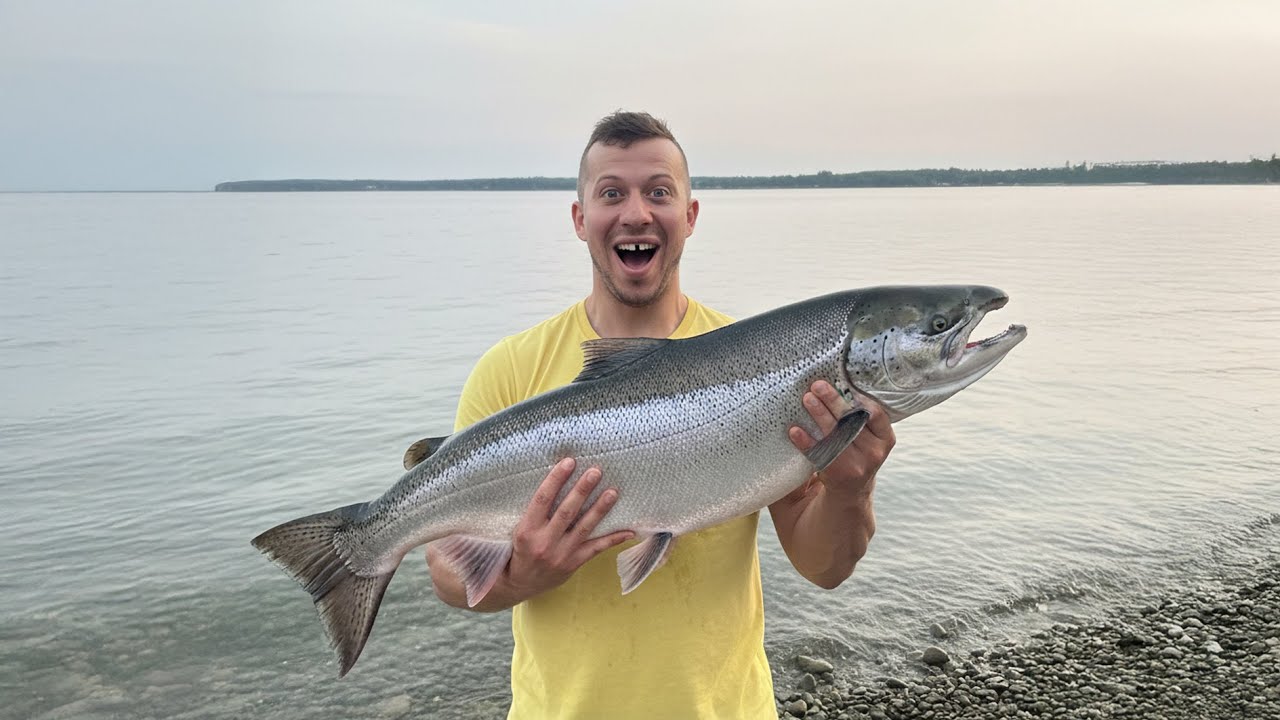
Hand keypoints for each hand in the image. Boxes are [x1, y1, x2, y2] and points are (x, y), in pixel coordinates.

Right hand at [427, 458, 631, 610]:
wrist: (509, 588)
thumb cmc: (497, 551)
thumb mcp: (482, 534)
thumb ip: (469, 513)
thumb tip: (442, 487)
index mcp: (523, 533)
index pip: (542, 500)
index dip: (555, 479)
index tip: (567, 461)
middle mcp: (543, 544)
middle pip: (566, 512)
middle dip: (582, 490)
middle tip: (595, 469)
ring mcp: (561, 556)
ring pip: (584, 528)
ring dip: (600, 509)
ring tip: (613, 490)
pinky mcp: (574, 564)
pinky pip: (597, 550)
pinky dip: (614, 539)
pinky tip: (631, 528)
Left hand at [788, 381, 894, 500]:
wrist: (851, 489)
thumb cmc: (856, 451)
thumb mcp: (869, 436)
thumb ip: (860, 417)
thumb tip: (836, 383)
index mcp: (884, 437)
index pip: (876, 414)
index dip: (859, 399)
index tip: (842, 384)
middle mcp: (874, 451)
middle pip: (852, 422)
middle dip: (834, 401)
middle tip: (817, 386)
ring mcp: (857, 465)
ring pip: (836, 435)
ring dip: (819, 415)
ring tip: (806, 399)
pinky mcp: (838, 473)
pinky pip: (820, 454)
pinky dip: (806, 441)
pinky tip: (794, 430)